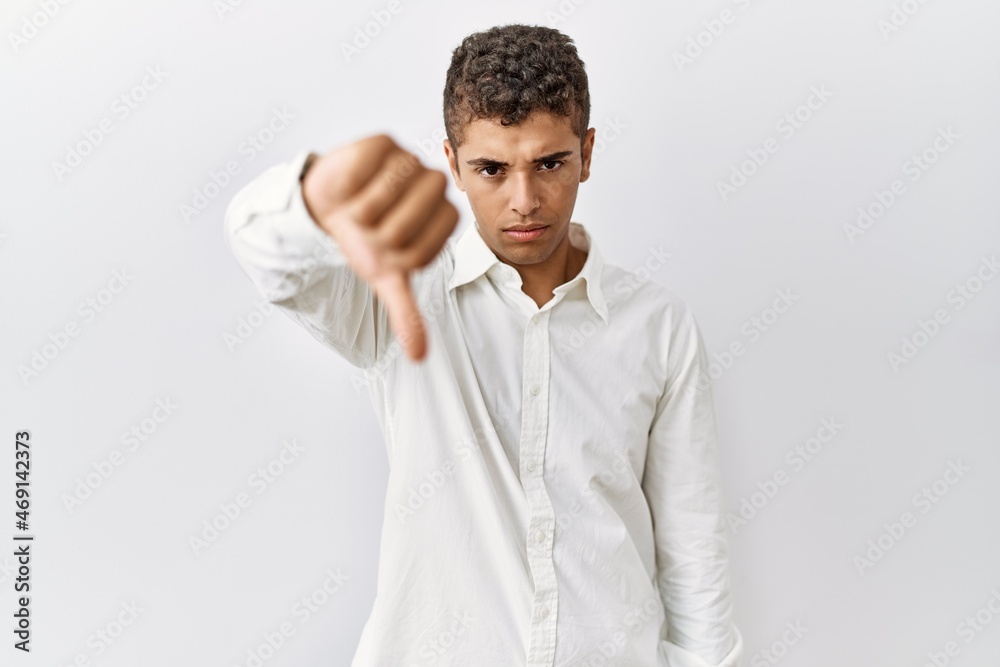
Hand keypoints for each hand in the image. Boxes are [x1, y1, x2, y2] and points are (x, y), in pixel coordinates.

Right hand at [301, 134, 458, 361]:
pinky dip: (351, 182)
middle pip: (410, 217)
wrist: (325, 210)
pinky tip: (350, 185)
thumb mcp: (385, 279)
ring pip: (391, 190)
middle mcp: (433, 188)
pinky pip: (370, 166)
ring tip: (356, 205)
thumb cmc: (363, 241)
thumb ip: (407, 315)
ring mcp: (410, 162)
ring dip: (362, 205)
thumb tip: (419, 357)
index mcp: (444, 220)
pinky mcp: (384, 142)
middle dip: (378, 229)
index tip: (385, 245)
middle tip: (366, 225)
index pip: (430, 242)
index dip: (398, 250)